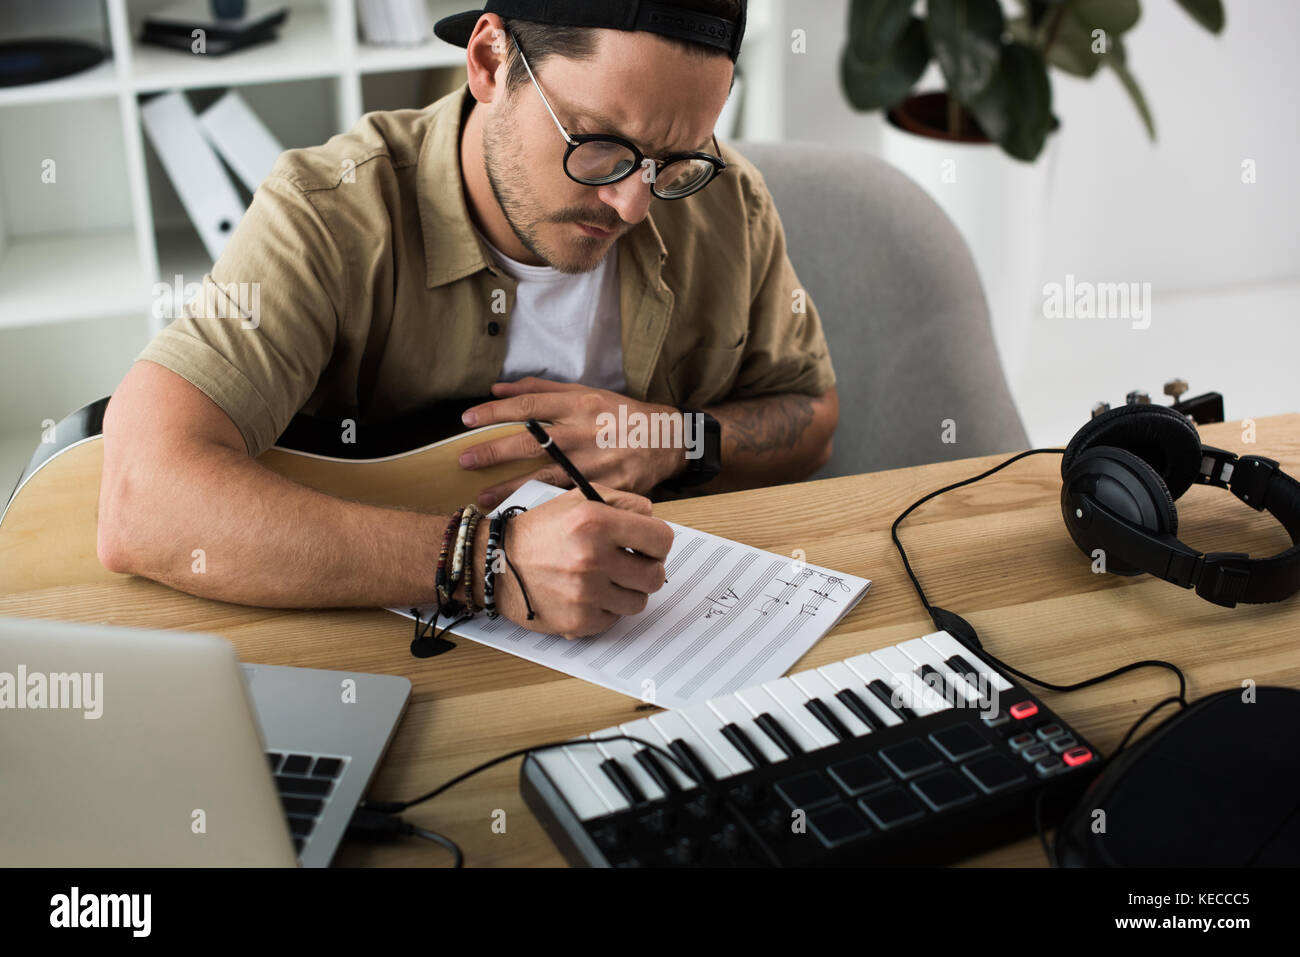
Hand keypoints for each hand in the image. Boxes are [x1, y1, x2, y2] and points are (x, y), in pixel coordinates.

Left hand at [458, 378, 686, 508]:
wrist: (667, 441)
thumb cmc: (622, 415)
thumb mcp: (586, 392)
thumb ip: (542, 390)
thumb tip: (497, 389)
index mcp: (579, 404)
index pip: (528, 405)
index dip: (495, 412)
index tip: (467, 420)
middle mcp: (584, 432)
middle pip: (530, 441)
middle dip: (493, 451)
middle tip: (464, 461)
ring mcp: (594, 462)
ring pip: (544, 475)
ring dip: (510, 488)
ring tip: (482, 499)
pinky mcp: (605, 488)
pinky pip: (568, 499)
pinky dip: (543, 506)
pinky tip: (522, 515)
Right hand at [487, 485, 673, 638]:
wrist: (495, 563)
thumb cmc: (539, 531)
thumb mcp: (578, 499)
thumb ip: (621, 502)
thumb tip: (651, 517)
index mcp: (596, 523)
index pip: (661, 539)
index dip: (657, 543)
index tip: (647, 546)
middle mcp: (592, 559)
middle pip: (655, 575)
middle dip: (647, 569)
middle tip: (630, 565)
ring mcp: (586, 594)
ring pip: (639, 602)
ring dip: (627, 591)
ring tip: (606, 580)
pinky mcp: (579, 621)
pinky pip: (614, 619)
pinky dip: (605, 609)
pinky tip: (587, 595)